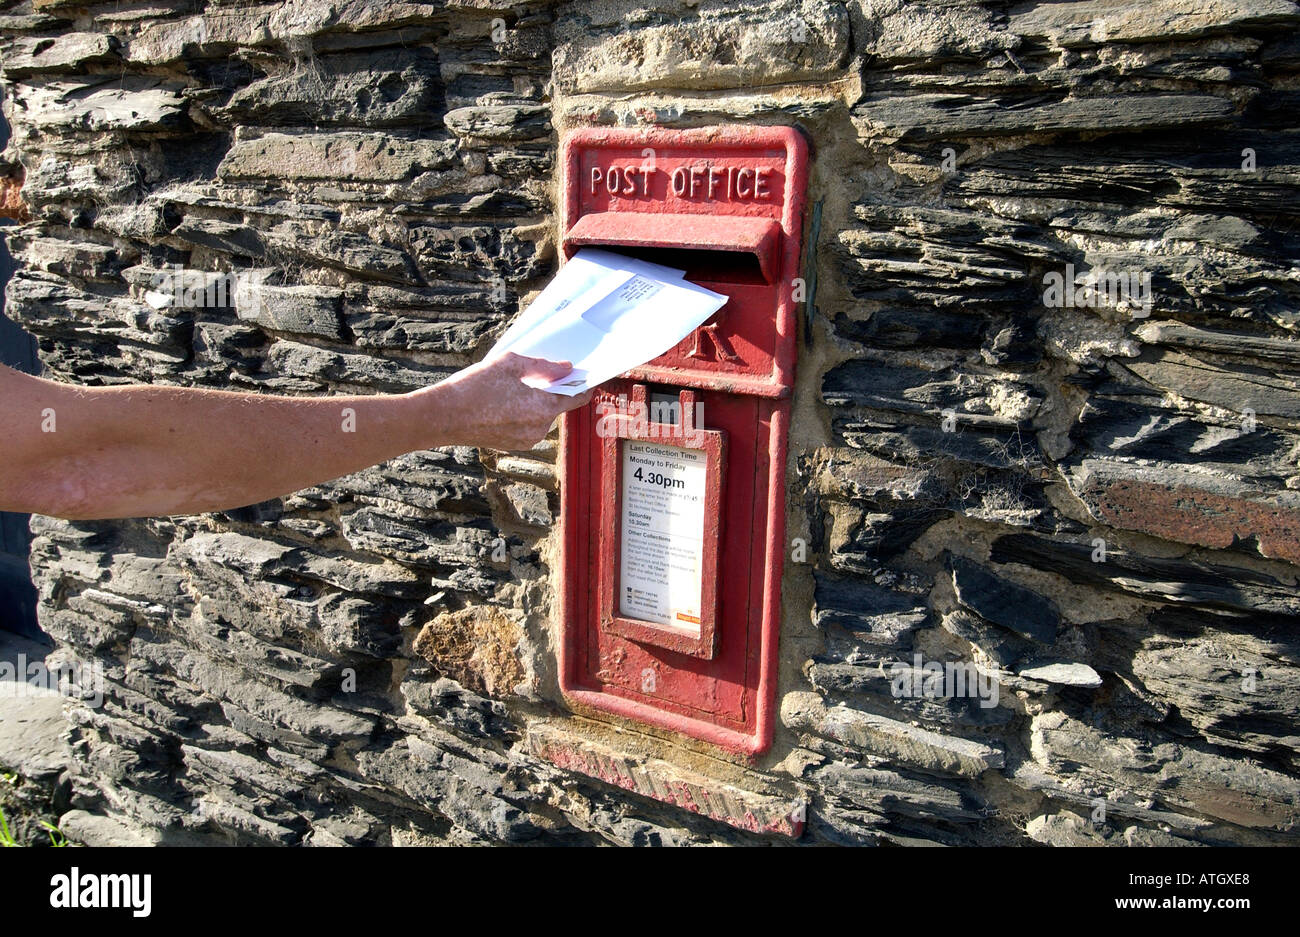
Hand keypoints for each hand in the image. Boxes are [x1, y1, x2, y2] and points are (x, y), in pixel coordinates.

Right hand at [423, 352, 593, 449]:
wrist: (442, 417)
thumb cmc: (474, 388)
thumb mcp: (510, 364)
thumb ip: (543, 366)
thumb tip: (565, 368)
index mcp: (542, 408)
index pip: (577, 398)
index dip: (584, 385)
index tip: (586, 376)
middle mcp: (538, 429)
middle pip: (556, 406)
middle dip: (550, 391)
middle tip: (533, 375)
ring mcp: (525, 440)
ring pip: (539, 416)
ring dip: (532, 403)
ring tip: (508, 388)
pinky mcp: (512, 445)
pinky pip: (525, 426)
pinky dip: (519, 414)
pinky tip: (500, 403)